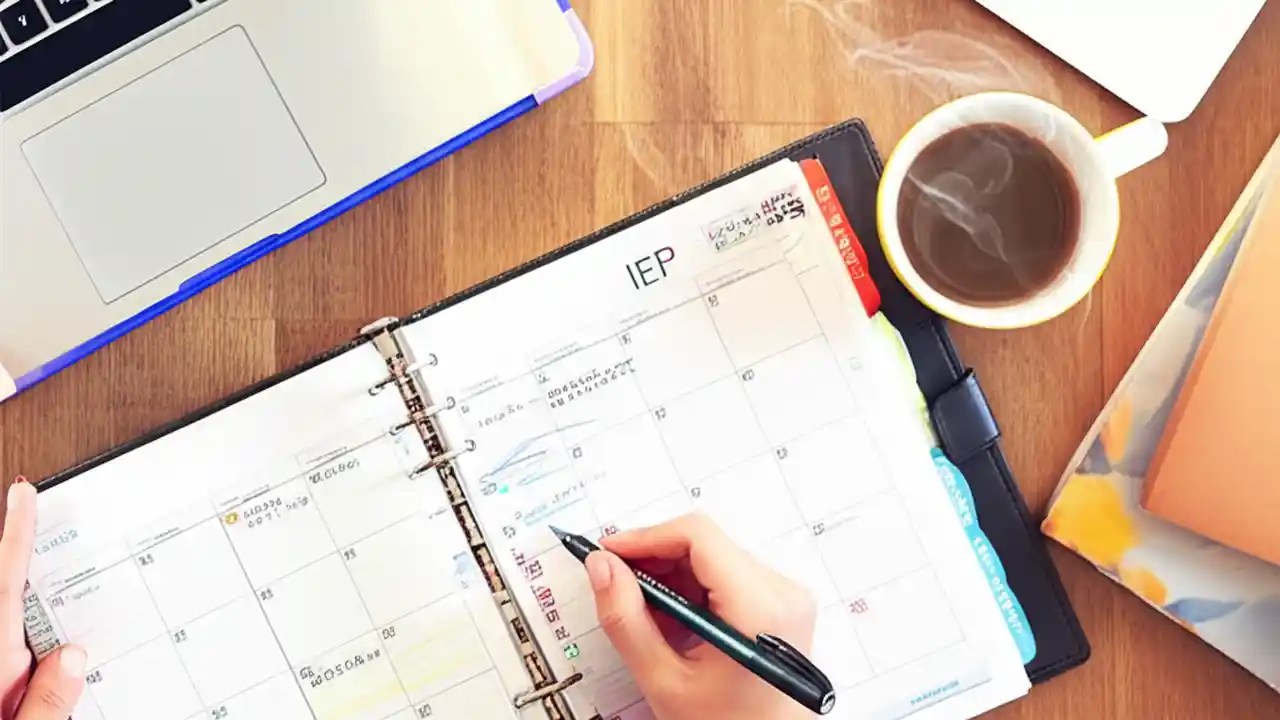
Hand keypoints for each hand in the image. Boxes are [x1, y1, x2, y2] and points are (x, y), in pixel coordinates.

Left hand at [1, 479, 86, 719]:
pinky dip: (22, 669)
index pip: (1, 590)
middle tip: (19, 514)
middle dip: (8, 565)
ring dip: (15, 630)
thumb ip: (44, 708)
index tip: (19, 495)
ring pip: (4, 650)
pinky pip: (10, 675)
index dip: (11, 539)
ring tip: (29, 613)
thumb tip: (71, 656)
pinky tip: (29, 665)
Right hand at [587, 513, 816, 719]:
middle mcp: (782, 593)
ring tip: (643, 615)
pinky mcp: (778, 604)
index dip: (645, 537)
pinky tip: (670, 623)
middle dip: (653, 559)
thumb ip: (627, 621)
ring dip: (670, 577)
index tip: (610, 553)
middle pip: (704, 544)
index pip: (697, 537)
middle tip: (615, 584)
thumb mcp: (666, 682)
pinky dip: (690, 590)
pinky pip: (726, 576)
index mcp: (760, 609)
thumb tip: (603, 569)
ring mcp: (784, 597)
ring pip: (712, 557)